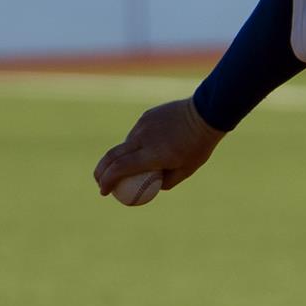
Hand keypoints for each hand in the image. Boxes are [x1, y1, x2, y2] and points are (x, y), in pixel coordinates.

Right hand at [92, 99, 225, 205]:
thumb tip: (151, 186)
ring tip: (127, 166)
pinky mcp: (146, 116)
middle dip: (100, 171)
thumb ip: (167, 181)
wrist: (205, 113)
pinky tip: (145, 147)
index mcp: (152, 154)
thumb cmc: (198, 146)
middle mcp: (143, 139)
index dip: (107, 181)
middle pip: (111, 155)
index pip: (120, 168)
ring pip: (124, 144)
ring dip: (119, 157)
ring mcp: (143, 125)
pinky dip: (134, 144)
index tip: (104, 191)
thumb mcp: (186, 170)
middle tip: (100, 181)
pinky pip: (135, 133)